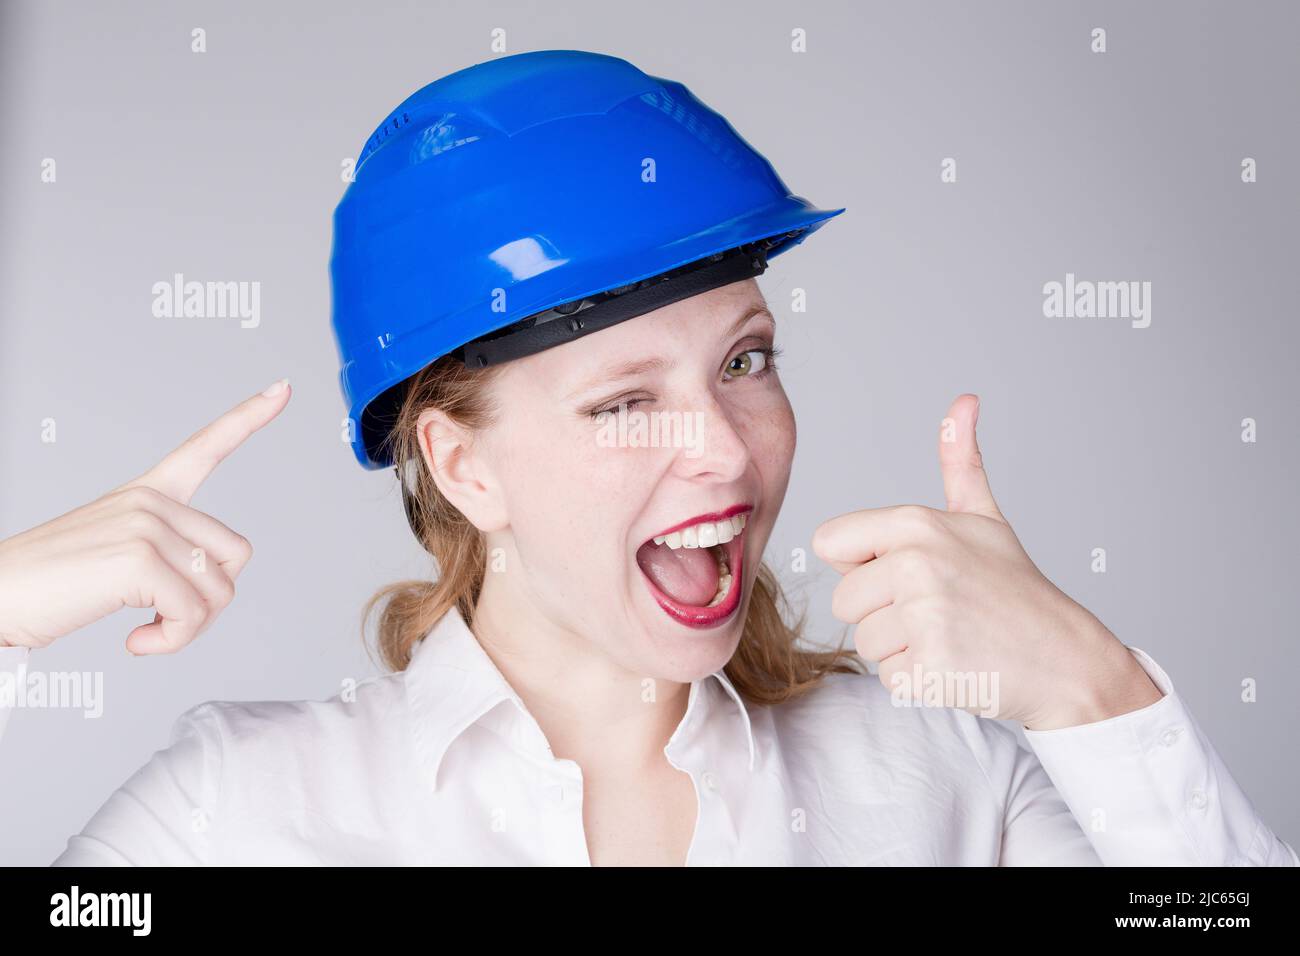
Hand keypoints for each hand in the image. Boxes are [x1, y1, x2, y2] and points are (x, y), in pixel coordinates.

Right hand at [0, 380, 290, 654]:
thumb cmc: (49, 586)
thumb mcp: (116, 557)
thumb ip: (169, 556)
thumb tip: (213, 584)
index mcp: (146, 494)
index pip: (204, 447)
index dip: (248, 418)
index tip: (282, 390)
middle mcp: (150, 502)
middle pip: (234, 556)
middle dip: (211, 601)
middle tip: (168, 619)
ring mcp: (145, 526)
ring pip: (219, 591)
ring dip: (189, 627)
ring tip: (147, 630)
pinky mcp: (138, 560)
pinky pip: (190, 614)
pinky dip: (171, 640)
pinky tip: (135, 640)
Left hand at [812, 394, 1161, 729]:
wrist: (1065, 658)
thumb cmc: (1015, 589)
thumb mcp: (983, 518)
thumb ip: (960, 463)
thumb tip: (964, 401)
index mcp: (916, 524)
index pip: (828, 542)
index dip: (860, 563)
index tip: (905, 571)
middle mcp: (916, 564)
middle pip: (843, 601)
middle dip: (882, 614)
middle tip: (938, 611)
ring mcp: (924, 617)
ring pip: (864, 642)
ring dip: (900, 650)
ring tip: (949, 636)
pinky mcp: (930, 667)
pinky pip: (888, 677)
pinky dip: (918, 680)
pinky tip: (956, 664)